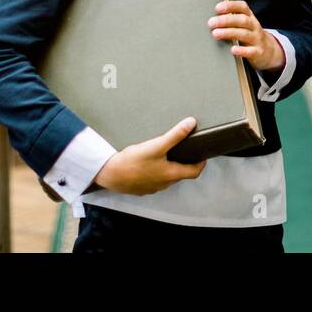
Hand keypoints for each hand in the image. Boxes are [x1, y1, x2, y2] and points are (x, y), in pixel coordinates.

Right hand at [93, 118, 207, 195]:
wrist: (109, 174)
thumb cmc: (133, 162)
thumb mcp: (156, 145)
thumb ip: (175, 135)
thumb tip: (191, 123)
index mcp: (171, 175)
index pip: (194, 172)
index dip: (201, 163)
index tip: (202, 155)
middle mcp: (164, 184)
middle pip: (181, 174)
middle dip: (185, 163)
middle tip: (186, 151)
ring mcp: (152, 188)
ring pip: (167, 178)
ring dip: (170, 168)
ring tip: (168, 154)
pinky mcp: (141, 188)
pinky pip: (154, 180)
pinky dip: (156, 172)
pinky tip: (150, 163)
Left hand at [208, 0, 283, 72]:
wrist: (269, 51)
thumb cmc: (250, 35)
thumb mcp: (244, 25)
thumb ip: (232, 19)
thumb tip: (211, 17)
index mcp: (250, 17)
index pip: (242, 7)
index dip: (230, 6)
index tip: (217, 8)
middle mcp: (254, 26)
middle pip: (242, 20)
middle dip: (226, 20)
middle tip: (211, 22)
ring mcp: (257, 39)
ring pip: (244, 34)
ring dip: (229, 33)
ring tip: (215, 33)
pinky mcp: (258, 52)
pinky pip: (250, 51)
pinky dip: (241, 50)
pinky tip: (232, 49)